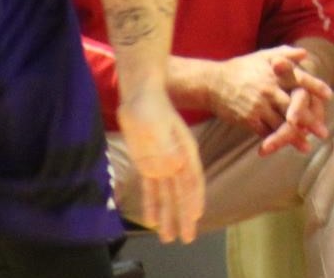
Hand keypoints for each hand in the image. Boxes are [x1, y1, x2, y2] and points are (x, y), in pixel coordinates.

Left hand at [116, 85, 204, 242]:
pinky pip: (151, 189)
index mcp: (185, 152)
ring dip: (168, 216)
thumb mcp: (157, 125)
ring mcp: (162, 164)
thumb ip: (166, 146)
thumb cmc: (151, 107)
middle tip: (187, 239)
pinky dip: (152, 205)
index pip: (192, 181)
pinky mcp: (147, 165)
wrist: (138, 96)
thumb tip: (175, 166)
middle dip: (183, 216)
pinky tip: (151, 220)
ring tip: (168, 238)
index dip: (194, 199)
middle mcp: (176, 162)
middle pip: (181, 194)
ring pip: (166, 196)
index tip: (195, 217)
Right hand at [209, 46, 331, 142]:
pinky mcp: (249, 119)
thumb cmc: (241, 69)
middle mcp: (268, 89)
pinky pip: (266, 132)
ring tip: (306, 146)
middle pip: (293, 107)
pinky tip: (284, 145)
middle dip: (309, 121)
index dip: (314, 86)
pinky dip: (276, 140)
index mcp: (274, 73)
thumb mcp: (262, 56)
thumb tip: (305, 53)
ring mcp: (258, 105)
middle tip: (323, 132)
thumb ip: (284, 54)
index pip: (298, 79)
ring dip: (295, 136)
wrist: (213, 83)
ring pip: (281, 123)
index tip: (329, 95)